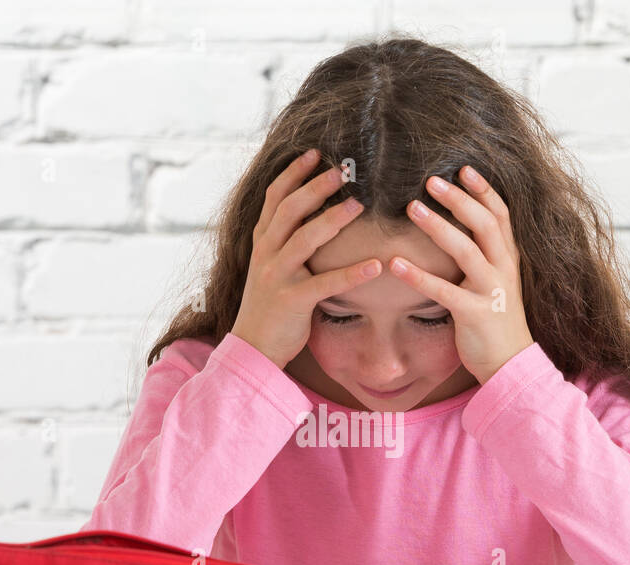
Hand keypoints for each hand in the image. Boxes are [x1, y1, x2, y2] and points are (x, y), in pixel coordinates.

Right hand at [232, 149, 382, 367]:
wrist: (252, 347)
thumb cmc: (270, 305)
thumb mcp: (272, 267)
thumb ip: (286, 242)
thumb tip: (314, 218)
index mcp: (262, 242)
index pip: (274, 198)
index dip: (293, 173)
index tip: (315, 153)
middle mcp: (266, 254)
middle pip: (289, 210)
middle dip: (316, 187)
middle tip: (343, 170)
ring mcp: (276, 276)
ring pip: (304, 240)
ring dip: (333, 219)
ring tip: (359, 204)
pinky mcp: (291, 301)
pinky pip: (325, 283)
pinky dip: (352, 273)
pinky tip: (376, 265)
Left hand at [388, 165, 533, 384]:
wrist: (511, 365)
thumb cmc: (496, 323)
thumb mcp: (496, 283)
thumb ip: (484, 257)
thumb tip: (459, 231)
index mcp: (508, 259)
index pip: (500, 215)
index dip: (483, 190)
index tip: (463, 168)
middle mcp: (503, 270)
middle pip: (483, 224)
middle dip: (458, 199)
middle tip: (431, 179)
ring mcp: (490, 291)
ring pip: (466, 250)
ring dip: (438, 227)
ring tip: (411, 208)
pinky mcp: (474, 314)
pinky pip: (442, 290)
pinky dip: (418, 275)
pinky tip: (395, 263)